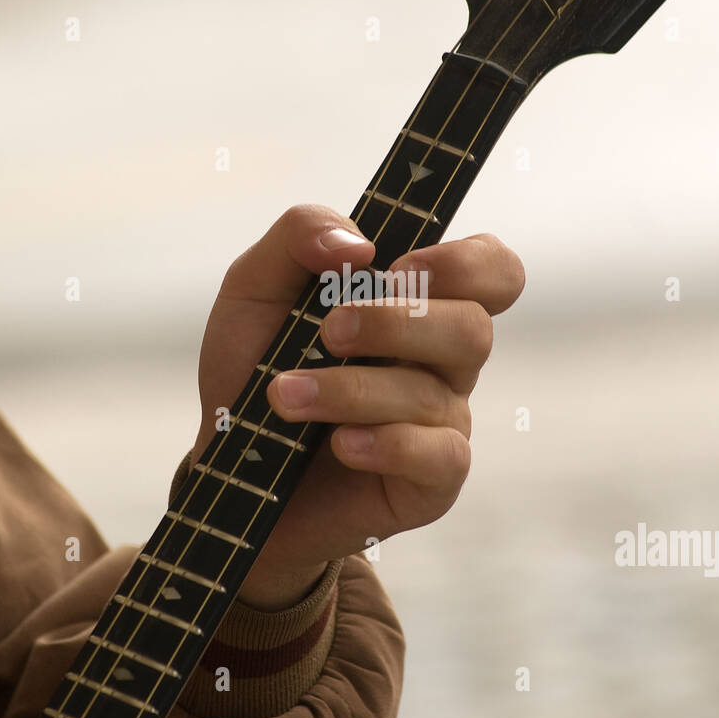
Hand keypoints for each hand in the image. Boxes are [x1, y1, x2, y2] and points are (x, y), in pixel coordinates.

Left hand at [189, 205, 524, 609]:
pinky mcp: (430, 483)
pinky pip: (440, 457)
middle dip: (394, 324)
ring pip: (432, 393)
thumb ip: (300, 234)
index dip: (467, 263)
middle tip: (329, 333)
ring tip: (284, 396)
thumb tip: (358, 244)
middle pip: (472, 328)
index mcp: (419, 304)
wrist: (224, 463)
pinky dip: (386, 444)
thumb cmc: (253, 369)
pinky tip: (339, 444)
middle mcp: (442, 361)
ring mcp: (441, 423)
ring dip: (350, 389)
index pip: (494, 272)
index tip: (399, 268)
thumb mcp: (255, 286)